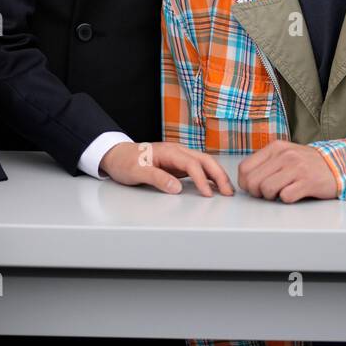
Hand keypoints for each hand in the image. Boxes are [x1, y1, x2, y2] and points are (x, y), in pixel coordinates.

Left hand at [99, 141, 234, 196]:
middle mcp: (177, 151)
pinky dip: (210, 176)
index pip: (191, 163)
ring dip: (217, 176)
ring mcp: (179, 157)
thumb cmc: (124, 162)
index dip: (201, 179)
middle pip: (204, 160)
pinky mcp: (178, 164)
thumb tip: (176, 188)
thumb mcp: (136, 172)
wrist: (116, 155)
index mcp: (169, 151)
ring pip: (204, 163)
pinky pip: (198, 169)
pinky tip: (215, 186)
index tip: (207, 194)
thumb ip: (156, 178)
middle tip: (229, 192)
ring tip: (228, 191)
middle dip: (218, 175)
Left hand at [237, 141, 337, 201]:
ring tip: (281, 192)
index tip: (253, 188)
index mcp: (275, 147)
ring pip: (266, 189)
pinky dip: (287, 199)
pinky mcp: (307, 182)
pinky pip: (285, 197)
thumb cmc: (307, 163)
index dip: (245, 183)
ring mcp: (296, 168)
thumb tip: (246, 180)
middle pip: (253, 181)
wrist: (337, 164)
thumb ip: (266, 163)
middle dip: (257, 192)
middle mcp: (284, 155)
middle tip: (267, 193)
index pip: (244, 168)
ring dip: (271, 197)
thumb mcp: (284, 154)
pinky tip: (294, 193)